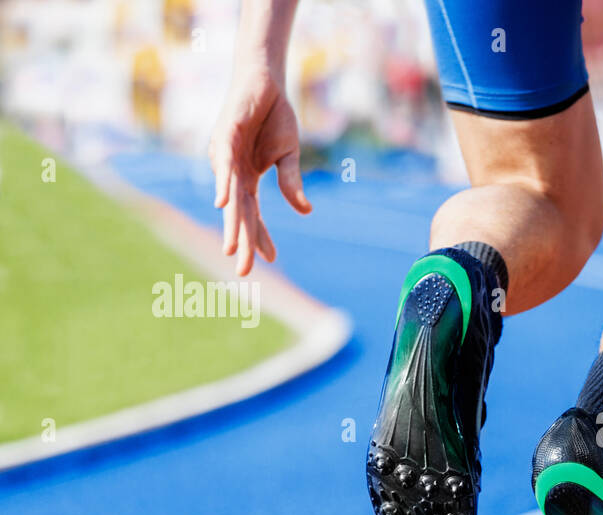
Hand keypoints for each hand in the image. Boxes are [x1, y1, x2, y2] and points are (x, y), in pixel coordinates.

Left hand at [209, 69, 311, 275]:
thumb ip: (291, 182)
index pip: (254, 215)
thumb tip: (305, 212)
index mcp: (247, 179)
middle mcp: (232, 172)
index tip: (269, 261)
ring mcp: (225, 156)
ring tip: (232, 248)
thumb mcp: (288, 155)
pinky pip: (224, 166)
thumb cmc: (275, 116)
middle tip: (242, 271)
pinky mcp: (224, 137)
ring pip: (230, 196)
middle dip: (242, 241)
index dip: (261, 237)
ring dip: (231, 223)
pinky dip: (223, 186)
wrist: (265, 80)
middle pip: (238, 213)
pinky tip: (223, 205)